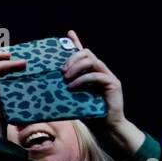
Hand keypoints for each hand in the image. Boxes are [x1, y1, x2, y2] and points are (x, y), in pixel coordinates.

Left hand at [63, 30, 140, 155]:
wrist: (105, 127)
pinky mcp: (113, 84)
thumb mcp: (72, 96)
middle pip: (86, 53)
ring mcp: (108, 76)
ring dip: (76, 67)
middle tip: (61, 71)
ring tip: (65, 77)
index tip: (69, 33)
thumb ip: (66, 84)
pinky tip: (72, 86)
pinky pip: (96, 75)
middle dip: (72, 58)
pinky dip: (82, 79)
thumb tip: (48, 79)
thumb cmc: (87, 112)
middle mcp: (100, 70)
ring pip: (92, 61)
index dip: (76, 42)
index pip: (83, 53)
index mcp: (90, 71)